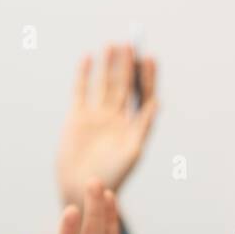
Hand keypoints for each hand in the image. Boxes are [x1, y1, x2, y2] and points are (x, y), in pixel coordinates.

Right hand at [56, 43, 157, 204]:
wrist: (82, 190)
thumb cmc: (112, 177)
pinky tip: (88, 58)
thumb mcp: (132, 152)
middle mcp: (117, 118)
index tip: (149, 57)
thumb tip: (157, 102)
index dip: (147, 76)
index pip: (144, 94)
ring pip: (105, 84)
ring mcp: (97, 116)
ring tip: (113, 45)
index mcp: (134, 125)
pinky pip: (82, 90)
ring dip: (109, 65)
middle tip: (131, 44)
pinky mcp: (77, 118)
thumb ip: (144, 126)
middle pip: (125, 85)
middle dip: (128, 65)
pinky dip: (84, 74)